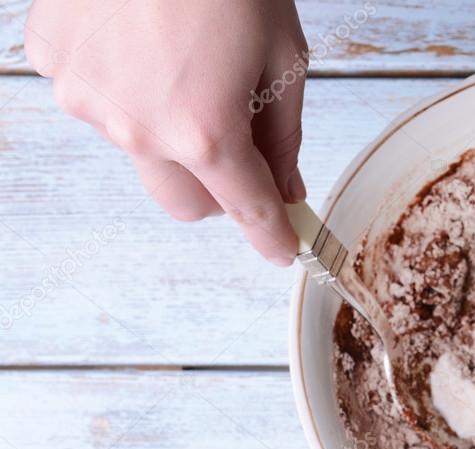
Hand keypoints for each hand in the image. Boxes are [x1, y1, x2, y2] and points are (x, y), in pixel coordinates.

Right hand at [25, 0, 308, 264]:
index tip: (281, 248)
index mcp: (205, 131)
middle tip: (239, 144)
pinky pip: (99, 99)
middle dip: (218, 188)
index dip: (270, 235)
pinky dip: (126, 84)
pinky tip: (142, 39)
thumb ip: (283, 136)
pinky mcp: (55, 63)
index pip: (247, 210)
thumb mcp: (284, 58)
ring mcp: (87, 99)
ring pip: (141, 150)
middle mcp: (139, 130)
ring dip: (169, 128)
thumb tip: (285, 188)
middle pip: (186, 204)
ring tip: (185, 59)